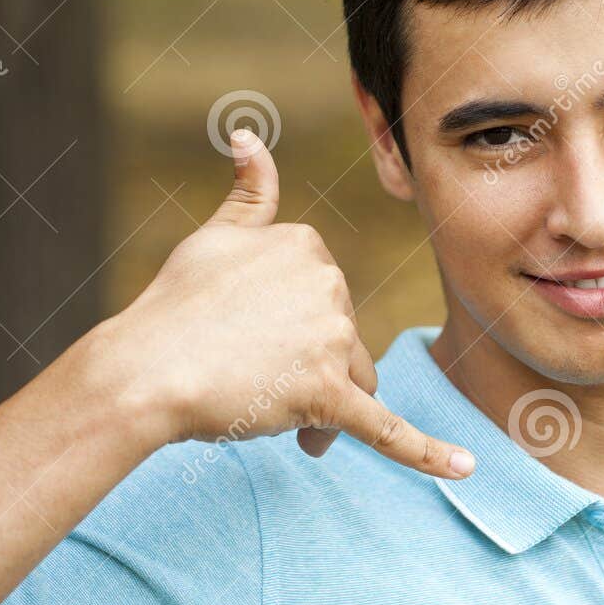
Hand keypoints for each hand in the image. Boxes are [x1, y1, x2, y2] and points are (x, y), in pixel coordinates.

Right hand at [106, 128, 474, 477]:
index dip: (294, 329)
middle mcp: (328, 285)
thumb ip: (249, 193)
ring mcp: (330, 340)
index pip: (325, 300)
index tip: (251, 340)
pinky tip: (463, 469)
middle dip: (309, 370)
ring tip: (268, 412)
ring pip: (354, 383)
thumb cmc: (173, 308)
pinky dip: (427, 454)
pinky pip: (387, 430)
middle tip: (250, 381)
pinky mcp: (327, 394)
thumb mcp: (213, 237)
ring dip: (320, 406)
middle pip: (344, 343)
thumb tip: (249, 135)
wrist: (140, 370)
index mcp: (307, 246)